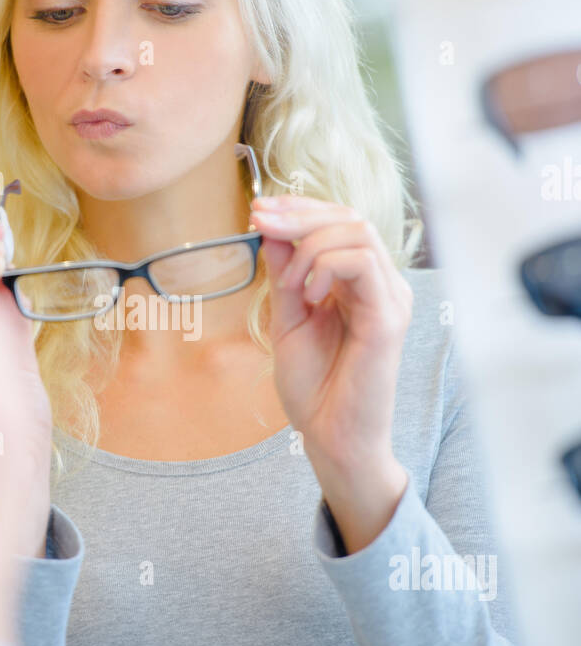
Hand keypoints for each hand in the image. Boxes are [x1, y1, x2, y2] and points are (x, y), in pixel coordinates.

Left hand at [250, 195, 411, 551]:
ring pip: (358, 231)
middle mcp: (382, 284)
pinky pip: (361, 263)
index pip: (340, 221)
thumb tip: (271, 227)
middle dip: (299, 213)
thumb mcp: (287, 317)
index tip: (256, 210)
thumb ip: (284, 273)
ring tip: (289, 284)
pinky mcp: (389, 317)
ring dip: (310, 243)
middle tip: (258, 220)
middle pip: (350, 216)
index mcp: (360, 282)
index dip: (299, 208)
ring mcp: (390, 298)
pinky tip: (307, 296)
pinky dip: (325, 267)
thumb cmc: (314, 387)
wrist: (330, 437)